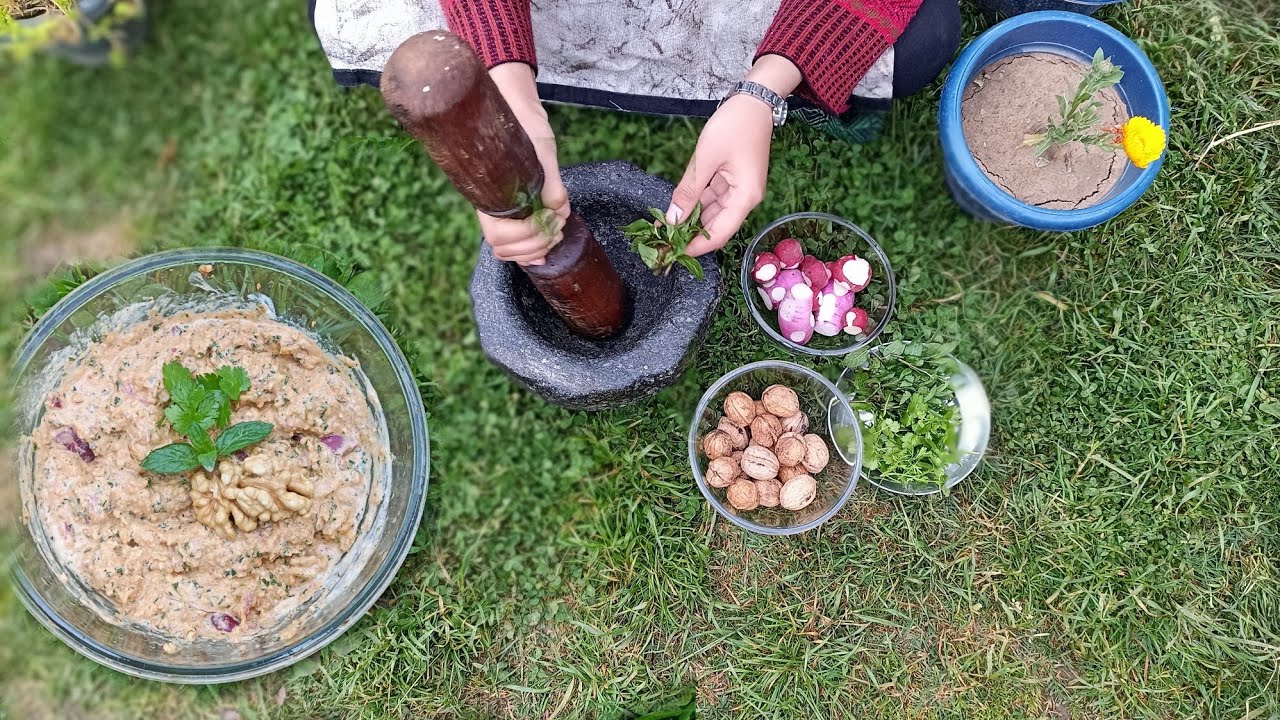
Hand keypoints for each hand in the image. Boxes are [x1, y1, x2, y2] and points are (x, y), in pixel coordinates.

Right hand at [481, 64, 568, 265]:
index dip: (527, 235)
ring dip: (531, 252)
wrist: (517, 112)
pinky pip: (512, 244)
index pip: (499, 233)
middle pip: (501, 246)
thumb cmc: (524, 126)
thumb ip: (552, 182)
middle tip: (557, 230)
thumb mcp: (542, 151)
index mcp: (492, 190)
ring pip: (505, 249)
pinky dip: (528, 253)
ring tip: (554, 235)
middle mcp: (491, 205)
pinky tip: (545, 250)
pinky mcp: (511, 211)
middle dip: (533, 245)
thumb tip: (560, 210)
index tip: (550, 219)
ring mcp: (499, 210)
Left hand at [667, 95, 773, 256]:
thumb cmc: (733, 126)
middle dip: (690, 236)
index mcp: (745, 197)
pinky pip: (713, 199)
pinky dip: (696, 205)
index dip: (696, 247)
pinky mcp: (733, 181)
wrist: (753, 101)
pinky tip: (678, 210)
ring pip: (713, 214)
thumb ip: (688, 191)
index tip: (673, 254)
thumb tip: (673, 220)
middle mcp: (745, 199)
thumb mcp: (705, 160)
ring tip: (666, 228)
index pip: (719, 234)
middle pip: (717, 227)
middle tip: (663, 242)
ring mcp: (740, 190)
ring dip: (691, 221)